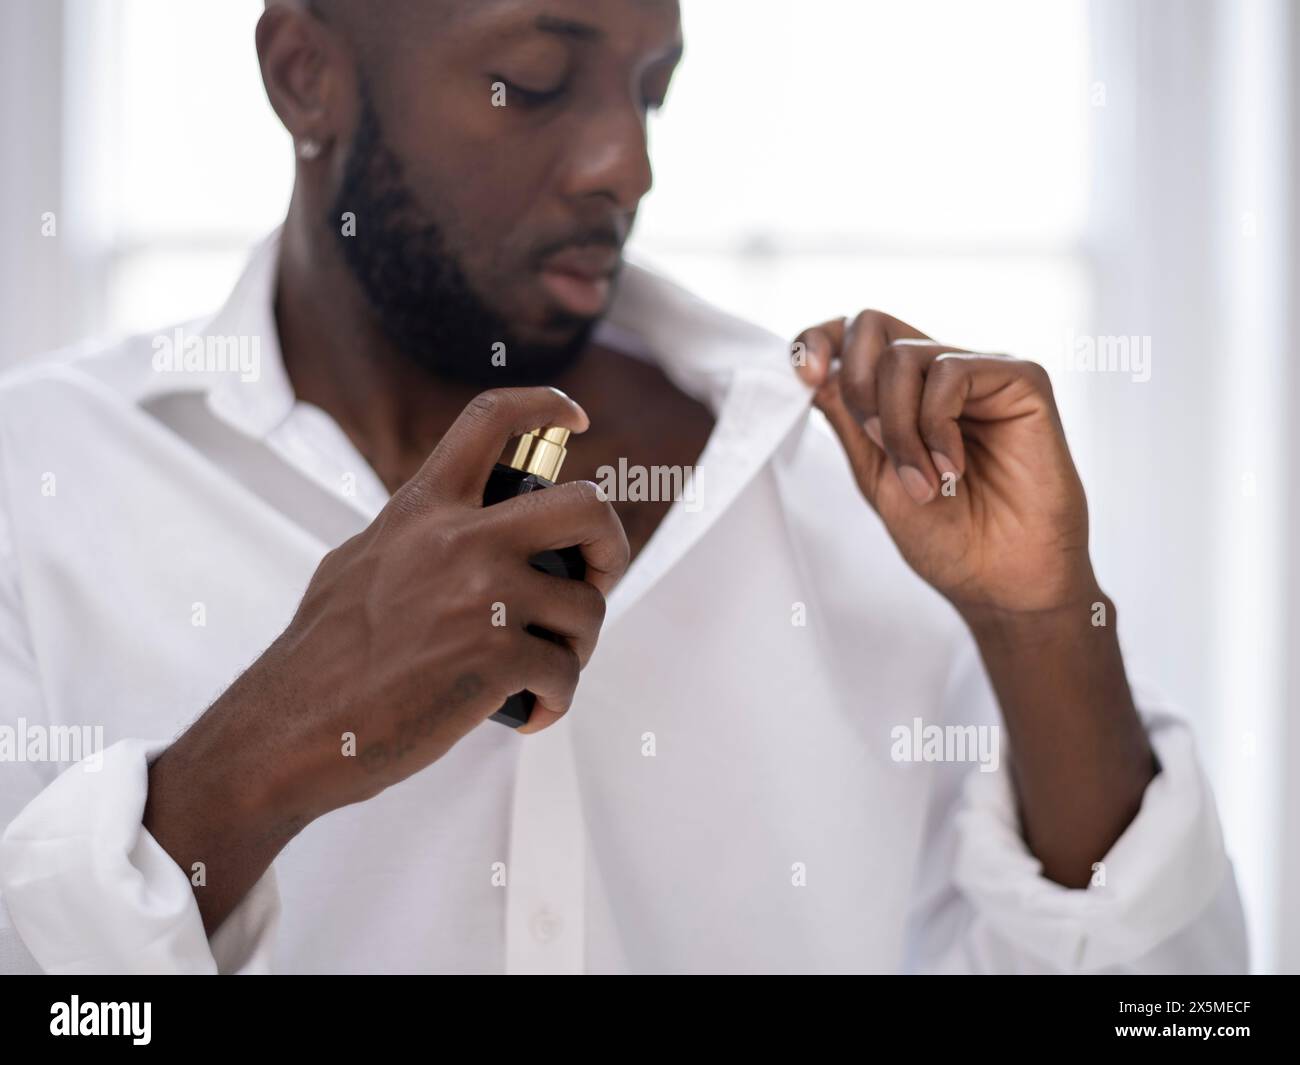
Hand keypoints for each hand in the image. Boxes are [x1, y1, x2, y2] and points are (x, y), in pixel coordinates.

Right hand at [145, 387, 628, 930]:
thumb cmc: (322, 658)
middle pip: (587, 505)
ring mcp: (483, 594)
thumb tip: (460, 529)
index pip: (489, 418)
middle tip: (596, 579)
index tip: (575, 419)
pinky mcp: (496, 655)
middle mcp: (460, 538)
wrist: (291, 730)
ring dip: (579, 645)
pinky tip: (531, 710)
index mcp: (423, 508)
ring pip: (587, 606)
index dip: (545, 404)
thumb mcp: (359, 562)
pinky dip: (558, 698)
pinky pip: (566, 671)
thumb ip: (416, 537)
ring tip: (545, 671)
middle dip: (611, 544)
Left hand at [794, 310, 1096, 618]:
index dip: (817, 338)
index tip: (803, 375)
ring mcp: (982, 371)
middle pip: (871, 324)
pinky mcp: (1021, 378)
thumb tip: (813, 372)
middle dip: (856, 388)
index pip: (852, 335)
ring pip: (903, 357)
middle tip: (875, 444)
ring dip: (897, 428)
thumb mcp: (875, 474)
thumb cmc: (946, 537)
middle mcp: (941, 372)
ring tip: (923, 482)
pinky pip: (950, 372)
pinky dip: (935, 426)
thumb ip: (848, 421)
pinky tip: (953, 468)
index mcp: (906, 392)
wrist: (1002, 581)